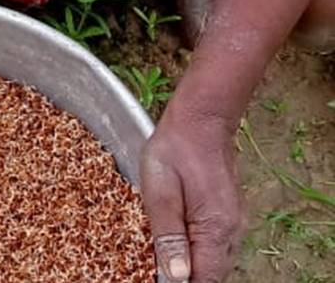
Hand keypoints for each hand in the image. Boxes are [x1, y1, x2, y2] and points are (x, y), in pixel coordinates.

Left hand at [141, 106, 245, 282]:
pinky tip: (176, 238)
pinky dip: (197, 250)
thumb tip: (176, 279)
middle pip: (210, 275)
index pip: (204, 281)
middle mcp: (232, 233)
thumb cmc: (176, 148)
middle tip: (151, 266)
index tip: (156, 277)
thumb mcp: (161, 190)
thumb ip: (169, 235)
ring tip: (160, 255)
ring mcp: (234, 224)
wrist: (201, 118)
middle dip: (184, 277)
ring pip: (213, 262)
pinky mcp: (229, 215)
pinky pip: (215, 245)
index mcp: (216, 230)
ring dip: (190, 265)